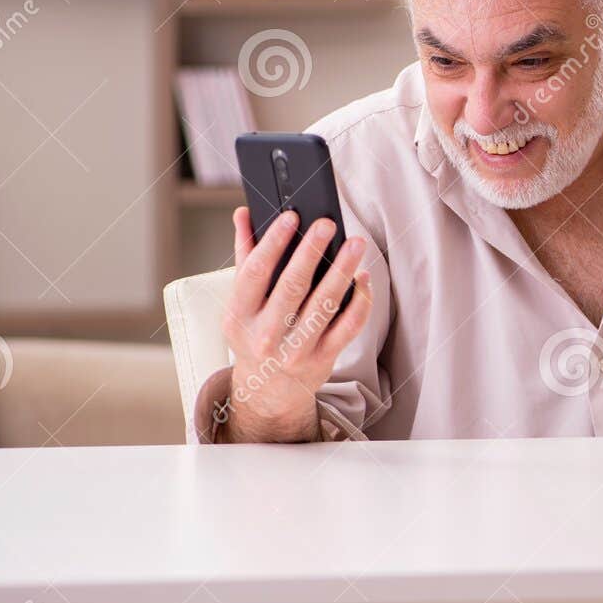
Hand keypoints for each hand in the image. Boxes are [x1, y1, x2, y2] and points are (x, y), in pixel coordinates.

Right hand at [218, 207, 372, 442]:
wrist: (268, 388)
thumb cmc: (255, 334)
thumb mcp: (241, 302)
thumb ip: (245, 256)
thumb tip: (244, 214)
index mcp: (238, 316)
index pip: (255, 273)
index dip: (274, 242)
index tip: (292, 216)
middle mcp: (265, 335)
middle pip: (292, 287)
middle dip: (312, 252)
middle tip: (327, 224)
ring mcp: (295, 350)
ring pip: (324, 304)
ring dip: (342, 271)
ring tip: (355, 244)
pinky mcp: (323, 358)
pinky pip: (348, 326)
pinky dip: (359, 300)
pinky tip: (363, 277)